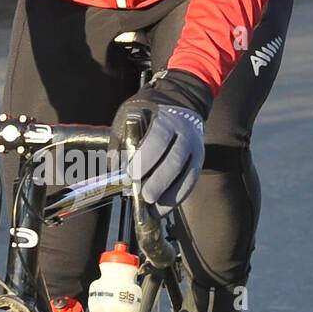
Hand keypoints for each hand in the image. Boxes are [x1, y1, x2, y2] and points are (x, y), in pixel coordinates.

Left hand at [117, 69, 211, 213]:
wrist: (181, 102)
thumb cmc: (149, 109)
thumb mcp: (129, 114)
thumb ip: (119, 139)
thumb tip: (113, 167)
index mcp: (166, 120)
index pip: (158, 140)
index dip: (145, 159)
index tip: (131, 175)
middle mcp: (185, 135)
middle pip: (175, 161)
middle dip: (159, 182)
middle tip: (144, 197)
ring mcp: (196, 149)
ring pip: (187, 176)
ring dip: (170, 195)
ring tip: (153, 210)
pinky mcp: (199, 161)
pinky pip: (191, 182)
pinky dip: (178, 197)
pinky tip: (164, 207)